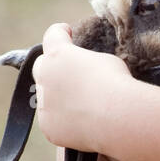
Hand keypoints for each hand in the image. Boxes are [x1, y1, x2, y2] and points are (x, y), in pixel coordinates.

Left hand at [32, 23, 132, 151]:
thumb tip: (83, 72)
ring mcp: (44, 104)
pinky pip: (52, 121)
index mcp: (59, 54)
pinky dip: (62, 120)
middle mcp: (45, 76)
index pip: (52, 35)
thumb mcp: (104, 60)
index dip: (60, 32)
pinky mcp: (48, 127)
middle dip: (53, 67)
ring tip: (82, 104)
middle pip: (42, 67)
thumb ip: (86, 62)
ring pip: (46, 97)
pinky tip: (81, 121)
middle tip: (70, 74)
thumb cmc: (116, 84)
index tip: (66, 32)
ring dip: (58, 96)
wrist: (118, 118)